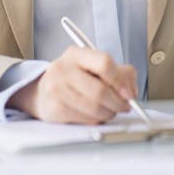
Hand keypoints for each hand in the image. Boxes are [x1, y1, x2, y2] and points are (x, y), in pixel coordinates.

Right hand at [8, 46, 137, 123]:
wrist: (42, 91)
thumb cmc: (74, 78)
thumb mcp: (94, 66)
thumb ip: (120, 73)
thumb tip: (131, 91)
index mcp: (76, 54)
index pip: (104, 63)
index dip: (120, 81)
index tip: (129, 93)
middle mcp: (63, 69)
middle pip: (100, 90)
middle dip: (118, 102)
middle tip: (125, 106)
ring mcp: (56, 89)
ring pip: (94, 107)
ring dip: (109, 113)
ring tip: (110, 111)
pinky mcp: (54, 109)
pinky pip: (85, 119)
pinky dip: (96, 120)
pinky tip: (96, 116)